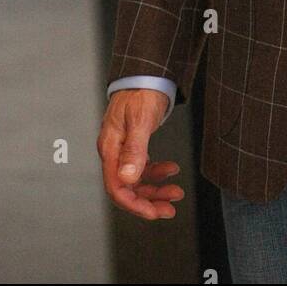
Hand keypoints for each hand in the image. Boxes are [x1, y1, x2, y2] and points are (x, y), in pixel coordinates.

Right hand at [97, 89, 184, 220]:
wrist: (146, 73)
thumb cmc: (141, 92)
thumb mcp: (140, 121)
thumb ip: (134, 151)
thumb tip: (127, 179)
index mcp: (110, 148)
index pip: (117, 187)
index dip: (135, 204)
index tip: (153, 213)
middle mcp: (114, 151)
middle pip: (127, 188)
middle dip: (149, 200)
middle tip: (170, 208)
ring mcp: (122, 148)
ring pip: (137, 180)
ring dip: (155, 189)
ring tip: (176, 192)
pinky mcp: (133, 144)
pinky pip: (142, 167)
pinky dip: (157, 172)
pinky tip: (171, 170)